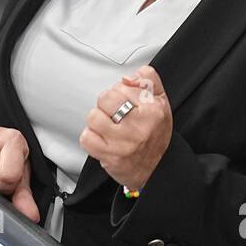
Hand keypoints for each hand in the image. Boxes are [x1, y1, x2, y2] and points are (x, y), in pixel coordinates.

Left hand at [80, 65, 172, 192]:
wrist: (157, 168)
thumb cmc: (154, 132)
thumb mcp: (160, 100)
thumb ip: (147, 79)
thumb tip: (126, 78)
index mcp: (153, 110)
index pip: (121, 86)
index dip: (120, 92)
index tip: (127, 103)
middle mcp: (138, 127)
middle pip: (104, 98)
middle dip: (107, 104)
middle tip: (116, 115)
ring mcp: (123, 143)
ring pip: (93, 117)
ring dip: (97, 121)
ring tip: (109, 127)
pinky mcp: (110, 157)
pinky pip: (86, 138)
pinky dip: (90, 138)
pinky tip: (102, 139)